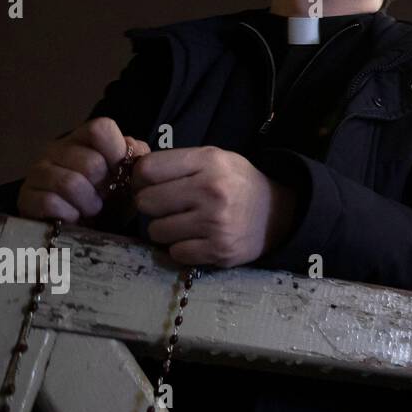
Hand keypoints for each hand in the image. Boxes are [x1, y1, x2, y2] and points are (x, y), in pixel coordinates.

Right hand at [17, 117, 152, 223]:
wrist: (86, 229)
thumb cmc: (110, 199)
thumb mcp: (130, 177)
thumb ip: (136, 157)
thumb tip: (133, 148)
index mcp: (85, 138)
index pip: (101, 128)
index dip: (116, 152)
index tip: (119, 172)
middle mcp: (57, 148)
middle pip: (91, 162)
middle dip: (105, 188)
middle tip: (104, 198)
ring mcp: (38, 171)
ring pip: (70, 183)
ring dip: (89, 204)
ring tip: (91, 209)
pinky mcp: (26, 196)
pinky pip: (50, 203)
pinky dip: (69, 215)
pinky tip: (73, 218)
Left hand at [129, 146, 298, 266]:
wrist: (278, 214)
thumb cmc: (237, 184)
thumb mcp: (215, 160)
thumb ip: (178, 162)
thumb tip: (133, 173)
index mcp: (209, 161)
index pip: (147, 169)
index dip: (141, 178)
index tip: (150, 184)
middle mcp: (211, 190)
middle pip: (146, 202)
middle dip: (152, 205)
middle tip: (168, 206)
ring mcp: (214, 223)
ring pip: (156, 230)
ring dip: (166, 228)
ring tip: (185, 223)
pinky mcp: (218, 250)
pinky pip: (175, 252)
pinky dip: (181, 248)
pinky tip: (197, 238)